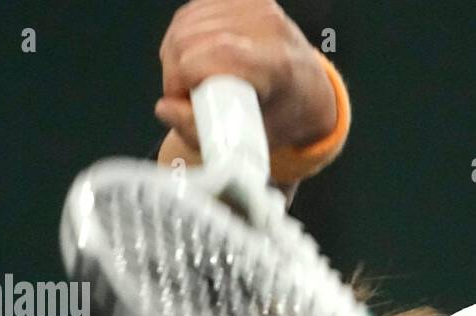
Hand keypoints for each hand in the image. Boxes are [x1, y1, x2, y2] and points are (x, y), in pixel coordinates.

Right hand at [155, 0, 336, 158]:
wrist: (309, 90)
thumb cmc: (282, 117)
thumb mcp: (248, 141)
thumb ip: (202, 133)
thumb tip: (166, 109)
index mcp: (278, 65)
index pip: (217, 53)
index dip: (184, 77)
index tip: (182, 101)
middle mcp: (269, 28)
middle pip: (192, 38)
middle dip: (175, 71)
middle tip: (186, 97)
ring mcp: (255, 7)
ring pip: (185, 24)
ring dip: (176, 56)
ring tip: (195, 81)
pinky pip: (190, 14)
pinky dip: (183, 38)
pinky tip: (198, 57)